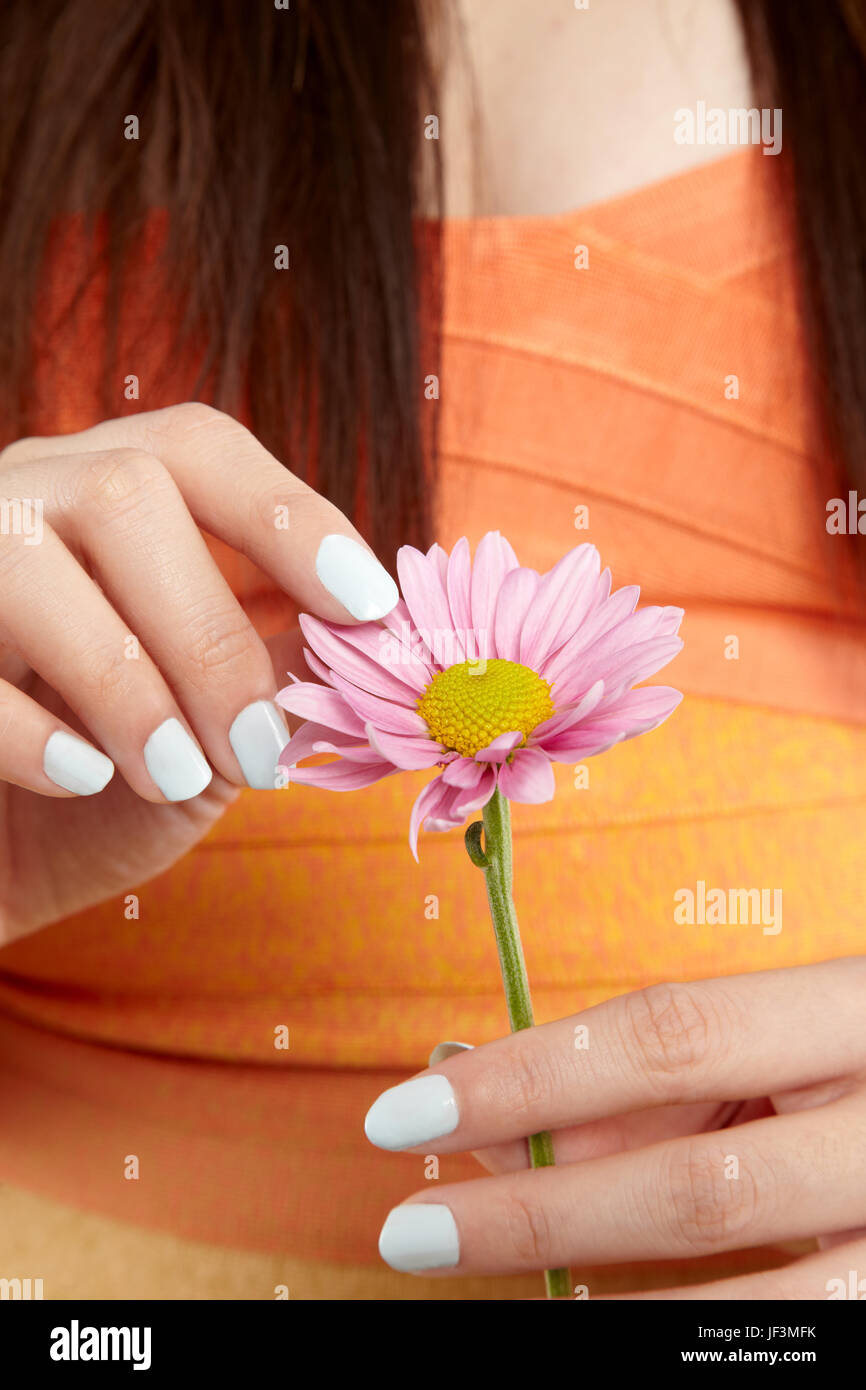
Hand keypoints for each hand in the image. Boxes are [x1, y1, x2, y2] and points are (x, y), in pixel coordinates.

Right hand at [0, 403, 397, 942]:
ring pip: (33, 559)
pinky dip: (31, 728)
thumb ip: (277, 672)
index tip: (369, 604)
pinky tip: (82, 778)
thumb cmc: (111, 788)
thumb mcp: (215, 729)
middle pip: (126, 493)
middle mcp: (26, 498)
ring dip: (125, 683)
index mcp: (110, 493)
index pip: (201, 449)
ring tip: (173, 776)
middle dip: (209, 633)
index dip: (290, 514)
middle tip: (256, 749)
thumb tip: (372, 640)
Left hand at [364, 957, 865, 1297]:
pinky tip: (608, 1315)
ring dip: (604, 1298)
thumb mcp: (775, 1031)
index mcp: (854, 1009)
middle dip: (542, 1215)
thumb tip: (503, 1118)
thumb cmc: (852, 1052)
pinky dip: (687, 1332)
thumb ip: (656, 1075)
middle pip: (702, 1187)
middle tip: (416, 1233)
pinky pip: (797, 1338)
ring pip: (753, 1297)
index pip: (670, 1034)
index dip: (532, 1076)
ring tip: (502, 1287)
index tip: (405, 1112)